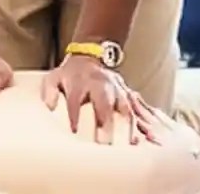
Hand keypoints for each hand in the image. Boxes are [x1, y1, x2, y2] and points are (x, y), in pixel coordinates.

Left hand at [41, 54, 161, 144]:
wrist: (90, 56)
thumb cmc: (70, 74)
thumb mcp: (54, 78)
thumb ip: (49, 92)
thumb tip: (49, 107)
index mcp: (80, 83)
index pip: (76, 100)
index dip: (74, 115)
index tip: (74, 131)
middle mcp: (101, 85)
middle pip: (104, 103)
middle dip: (106, 122)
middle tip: (106, 143)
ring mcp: (117, 89)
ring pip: (125, 107)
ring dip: (129, 125)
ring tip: (132, 144)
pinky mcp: (127, 93)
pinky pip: (139, 107)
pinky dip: (145, 121)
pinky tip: (150, 135)